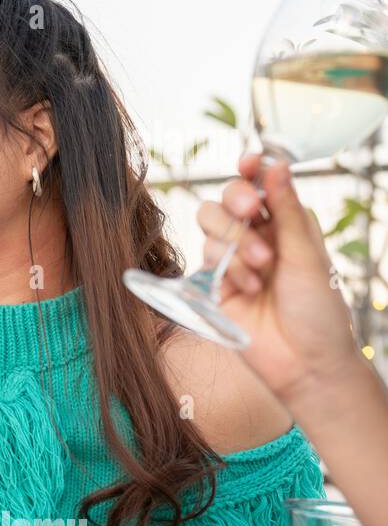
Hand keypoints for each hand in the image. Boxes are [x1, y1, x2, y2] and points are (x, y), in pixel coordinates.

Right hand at [196, 154, 364, 402]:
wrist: (305, 363)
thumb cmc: (320, 311)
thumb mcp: (308, 255)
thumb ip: (287, 210)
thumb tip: (277, 164)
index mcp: (287, 224)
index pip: (261, 185)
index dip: (250, 170)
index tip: (249, 162)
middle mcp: (257, 238)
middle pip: (226, 199)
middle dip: (236, 202)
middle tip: (251, 211)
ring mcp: (232, 261)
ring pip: (211, 227)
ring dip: (236, 244)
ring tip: (262, 269)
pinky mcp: (212, 285)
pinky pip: (205, 259)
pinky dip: (228, 270)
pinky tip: (250, 290)